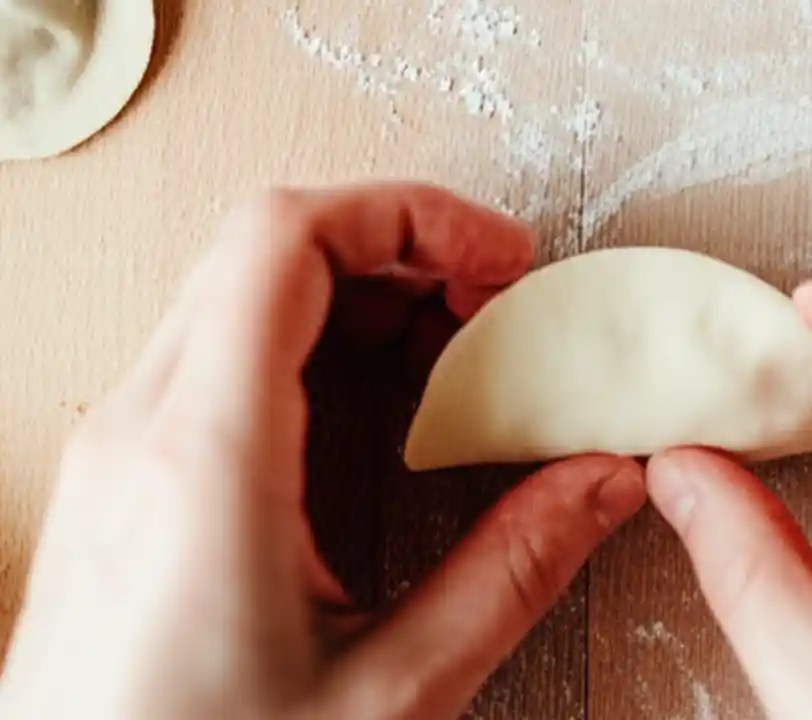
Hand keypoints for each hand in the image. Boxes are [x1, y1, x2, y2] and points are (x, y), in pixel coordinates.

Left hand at [0, 185, 645, 719]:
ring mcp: (122, 452)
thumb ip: (511, 573)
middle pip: (270, 254)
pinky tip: (382, 416)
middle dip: (403, 253)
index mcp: (206, 460)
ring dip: (363, 302)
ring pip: (243, 299)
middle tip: (495, 308)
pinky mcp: (126, 482)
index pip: (287, 240)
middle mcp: (143, 431)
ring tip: (456, 359)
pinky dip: (317, 353)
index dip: (409, 214)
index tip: (498, 259)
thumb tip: (600, 481)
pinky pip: (222, 362)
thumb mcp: (389, 695)